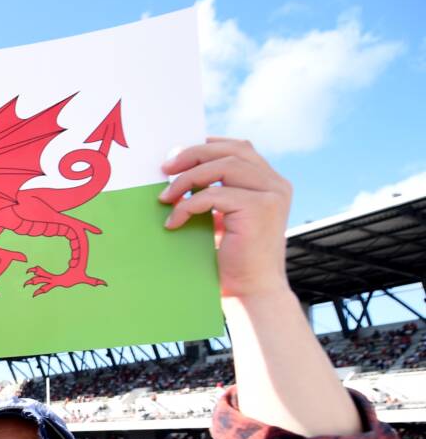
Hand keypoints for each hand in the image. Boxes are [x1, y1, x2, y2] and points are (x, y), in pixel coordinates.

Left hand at [159, 138, 291, 299]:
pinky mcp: (260, 209)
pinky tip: (174, 221)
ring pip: (222, 167)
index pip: (239, 148)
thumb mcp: (224, 219)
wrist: (251, 292)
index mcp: (270, 183)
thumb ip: (215, 194)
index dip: (207, 146)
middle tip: (164, 169)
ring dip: (187, 179)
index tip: (176, 155)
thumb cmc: (231, 260)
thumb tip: (176, 173)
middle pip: (231, 151)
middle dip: (193, 155)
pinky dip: (188, 205)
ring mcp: (271, 195)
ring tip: (165, 197)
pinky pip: (213, 196)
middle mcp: (275, 184)